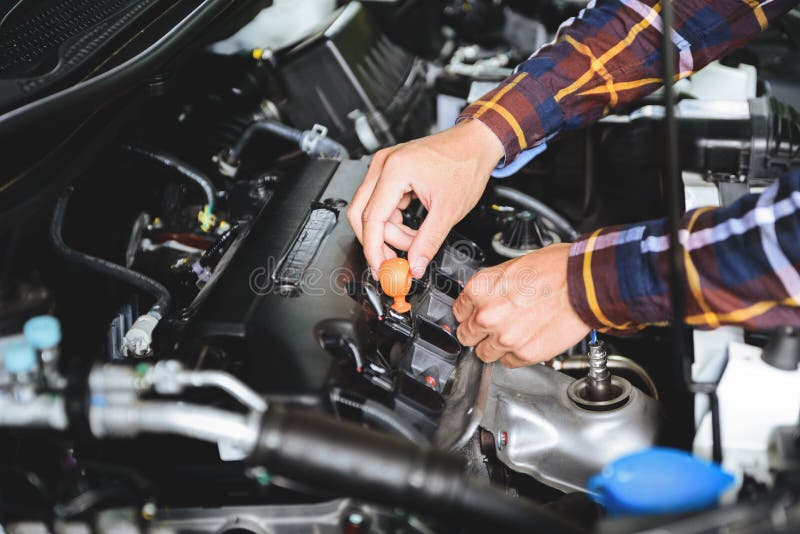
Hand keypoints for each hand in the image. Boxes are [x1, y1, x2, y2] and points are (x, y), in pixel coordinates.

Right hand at [347, 120, 503, 277]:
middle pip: (361, 214)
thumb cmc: (466, 165)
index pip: (371, 218)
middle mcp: (384, 164)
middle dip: (378, 242)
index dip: (373, 249)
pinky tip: (411, 228)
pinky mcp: (390, 170)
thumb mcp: (448, 211)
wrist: (476, 143)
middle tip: (394, 261)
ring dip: (389, 232)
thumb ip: (428, 242)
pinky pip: (380, 202)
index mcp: (395, 170)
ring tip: (414, 241)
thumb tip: (415, 265)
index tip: (381, 269)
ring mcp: (385, 165)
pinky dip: (393, 221)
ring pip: (370, 210)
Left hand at [453, 244, 590, 366]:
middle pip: (466, 336)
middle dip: (478, 332)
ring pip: (484, 353)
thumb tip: (487, 298)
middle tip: (494, 327)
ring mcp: (504, 337)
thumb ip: (492, 288)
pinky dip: (515, 355)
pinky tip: (526, 340)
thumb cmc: (556, 268)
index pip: (458, 311)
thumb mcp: (512, 267)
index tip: (476, 315)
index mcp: (480, 289)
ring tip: (512, 335)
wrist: (584, 282)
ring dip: (495, 347)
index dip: (470, 313)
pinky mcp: (525, 353)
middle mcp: (487, 315)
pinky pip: (509, 362)